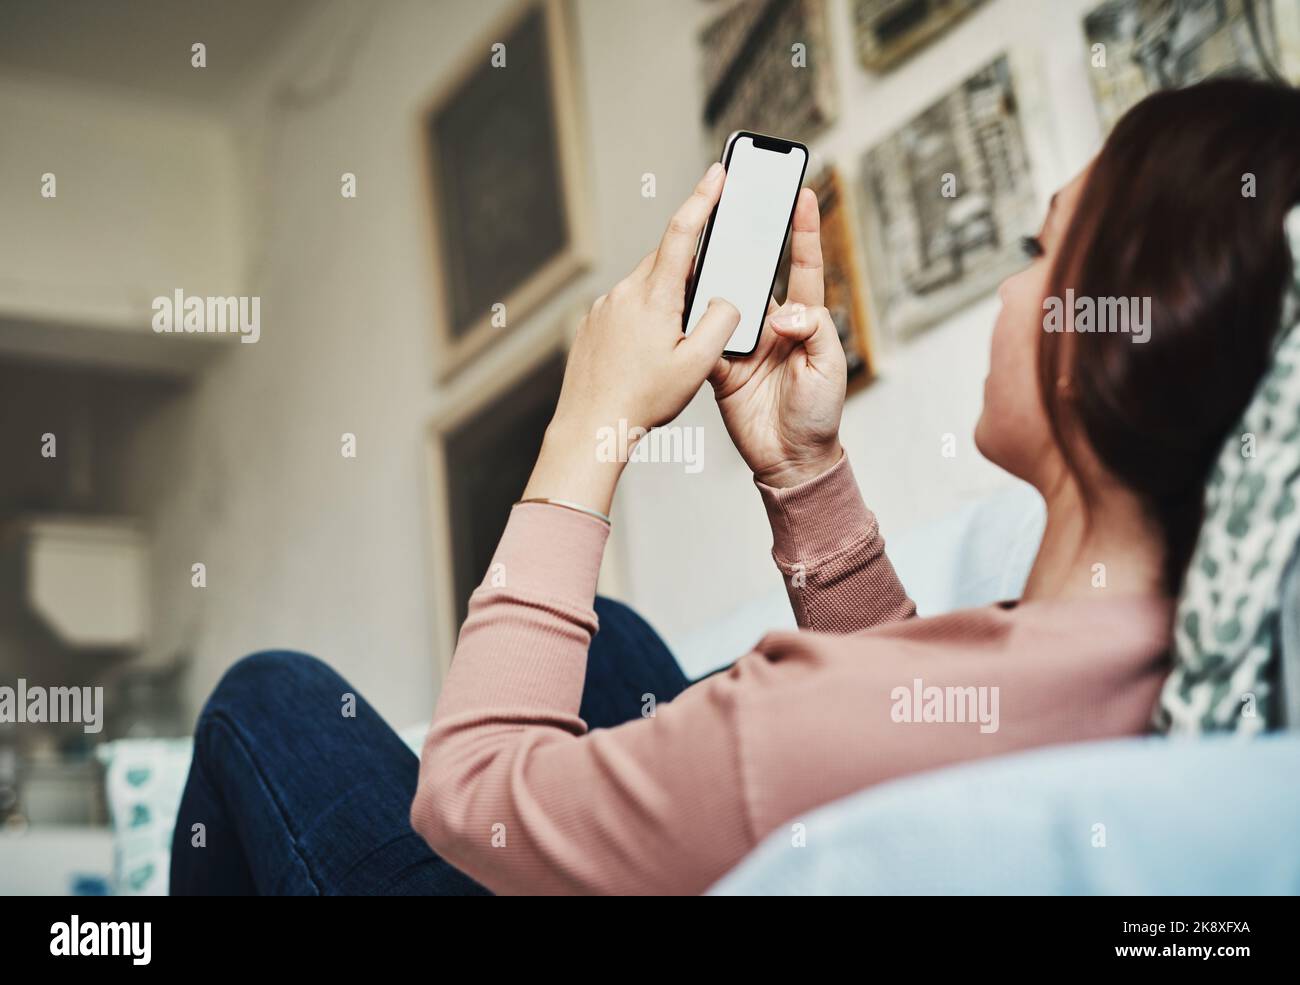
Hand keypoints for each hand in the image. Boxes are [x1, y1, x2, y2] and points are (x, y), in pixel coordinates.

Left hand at [523, 163, 741, 513]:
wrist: (590, 426)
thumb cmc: (643, 401)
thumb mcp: (698, 365)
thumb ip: (721, 322)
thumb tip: (726, 297)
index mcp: (654, 297)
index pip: (682, 233)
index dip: (703, 198)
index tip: (717, 173)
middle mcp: (624, 293)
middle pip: (665, 260)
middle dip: (691, 267)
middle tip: (709, 294)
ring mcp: (604, 307)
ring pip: (645, 285)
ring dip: (667, 297)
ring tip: (676, 340)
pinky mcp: (592, 322)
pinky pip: (626, 305)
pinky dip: (645, 315)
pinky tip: (648, 351)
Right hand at [710, 188, 846, 487]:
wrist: (791, 460)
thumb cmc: (820, 414)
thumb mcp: (829, 368)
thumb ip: (813, 331)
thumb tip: (783, 312)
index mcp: (804, 320)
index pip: (803, 267)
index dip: (802, 231)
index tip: (801, 194)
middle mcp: (771, 325)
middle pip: (754, 276)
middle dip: (745, 242)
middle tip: (734, 207)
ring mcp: (743, 344)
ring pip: (723, 302)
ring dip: (713, 280)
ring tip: (701, 248)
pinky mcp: (720, 367)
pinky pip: (702, 340)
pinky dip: (692, 325)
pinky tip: (682, 302)